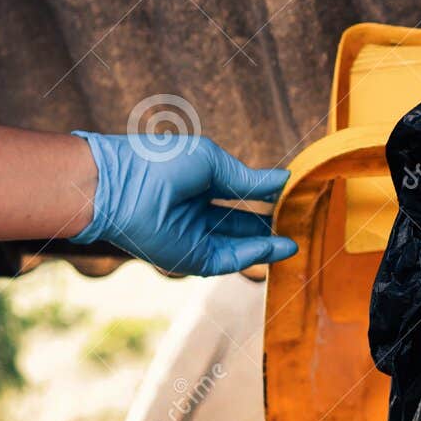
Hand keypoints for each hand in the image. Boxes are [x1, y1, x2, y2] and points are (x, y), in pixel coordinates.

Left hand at [71, 133, 297, 274]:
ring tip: (298, 237)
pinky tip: (277, 245)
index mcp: (200, 182)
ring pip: (241, 243)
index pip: (242, 192)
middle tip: (303, 220)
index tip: (296, 194)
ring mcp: (195, 236)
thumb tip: (285, 178)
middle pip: (244, 222)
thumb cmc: (159, 162)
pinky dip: (255, 253)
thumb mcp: (213, 163)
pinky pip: (230, 258)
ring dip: (269, 242)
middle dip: (273, 222)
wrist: (117, 186)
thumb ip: (249, 179)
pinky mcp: (191, 258)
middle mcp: (198, 211)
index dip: (269, 194)